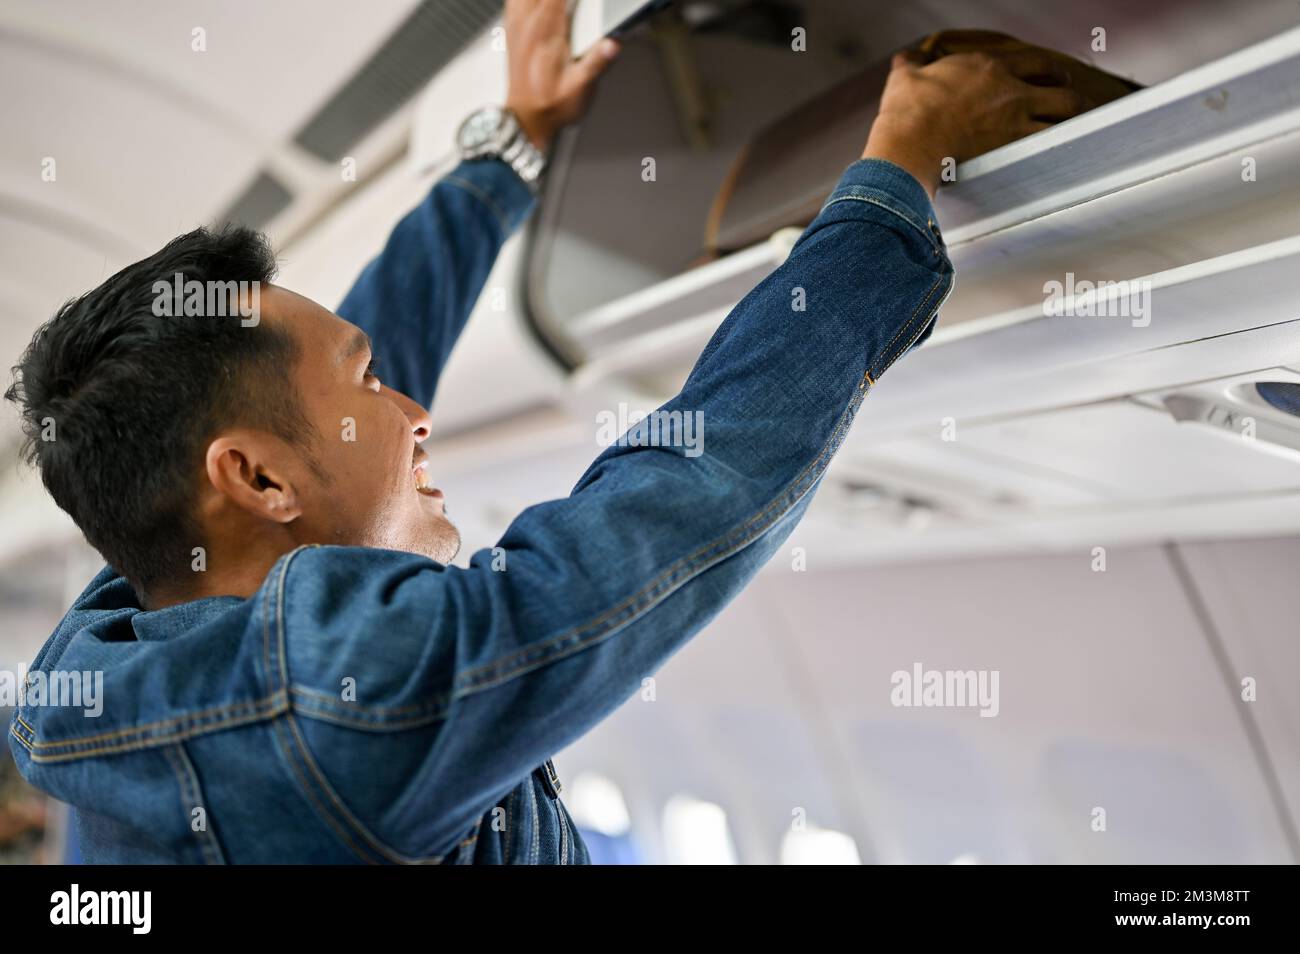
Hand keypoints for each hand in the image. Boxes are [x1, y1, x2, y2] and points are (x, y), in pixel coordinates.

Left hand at [503, 0, 621, 150]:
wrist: (527, 120)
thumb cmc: (552, 106)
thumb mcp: (580, 89)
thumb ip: (596, 63)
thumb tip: (613, 44)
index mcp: (545, 30)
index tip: (588, 2)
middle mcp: (527, 22)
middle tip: (578, 5)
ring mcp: (517, 24)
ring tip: (562, 6)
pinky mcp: (513, 29)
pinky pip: (515, 0)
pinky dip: (529, 0)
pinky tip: (540, 5)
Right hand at [862, 46, 1087, 197]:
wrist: (911, 141)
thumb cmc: (907, 109)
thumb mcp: (905, 76)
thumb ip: (911, 64)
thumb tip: (905, 59)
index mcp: (986, 65)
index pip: (1033, 60)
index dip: (1048, 68)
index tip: (1051, 75)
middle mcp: (1009, 87)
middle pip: (1058, 83)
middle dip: (1069, 91)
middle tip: (1069, 100)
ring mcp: (1015, 115)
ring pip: (1065, 111)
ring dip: (1073, 118)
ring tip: (1074, 127)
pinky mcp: (1013, 144)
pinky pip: (1050, 142)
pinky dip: (1060, 146)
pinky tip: (1063, 151)